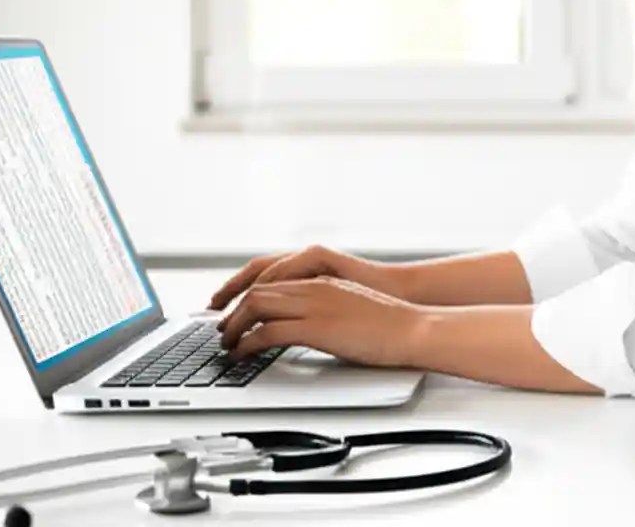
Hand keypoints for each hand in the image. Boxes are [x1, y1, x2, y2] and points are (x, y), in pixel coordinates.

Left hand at [215, 276, 425, 366]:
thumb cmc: (389, 325)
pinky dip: (249, 343)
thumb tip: (307, 330)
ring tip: (227, 345)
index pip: (270, 280)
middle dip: (232, 311)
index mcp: (322, 281)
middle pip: (257, 290)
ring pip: (257, 306)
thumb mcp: (350, 307)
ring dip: (235, 326)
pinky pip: (269, 331)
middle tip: (221, 330)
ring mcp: (314, 305)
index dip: (245, 296)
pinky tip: (243, 354)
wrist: (413, 328)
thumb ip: (324, 312)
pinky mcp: (317, 327)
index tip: (232, 312)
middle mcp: (314, 287)